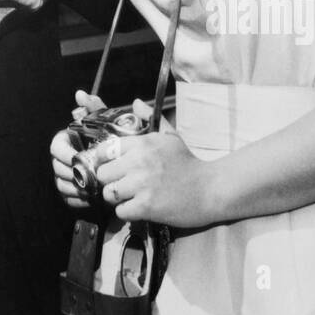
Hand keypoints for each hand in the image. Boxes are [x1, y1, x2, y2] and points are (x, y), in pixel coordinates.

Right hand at [51, 89, 106, 207]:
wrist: (124, 166)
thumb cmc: (112, 142)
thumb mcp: (105, 122)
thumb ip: (94, 107)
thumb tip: (80, 93)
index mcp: (66, 141)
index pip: (55, 147)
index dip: (65, 153)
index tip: (78, 157)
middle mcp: (62, 159)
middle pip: (57, 167)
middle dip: (72, 173)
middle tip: (88, 175)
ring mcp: (64, 176)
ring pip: (61, 184)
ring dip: (75, 187)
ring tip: (92, 187)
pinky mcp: (71, 192)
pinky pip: (68, 198)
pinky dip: (78, 199)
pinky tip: (91, 197)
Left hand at [94, 101, 214, 227]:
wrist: (211, 189)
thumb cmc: (189, 163)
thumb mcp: (170, 136)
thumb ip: (150, 118)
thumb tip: (136, 103)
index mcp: (143, 143)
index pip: (104, 149)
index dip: (104, 159)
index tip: (110, 165)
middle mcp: (139, 161)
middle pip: (103, 173)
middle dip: (110, 180)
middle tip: (121, 183)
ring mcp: (142, 184)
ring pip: (109, 193)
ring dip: (117, 198)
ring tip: (130, 196)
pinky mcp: (147, 206)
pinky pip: (121, 211)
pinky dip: (127, 212)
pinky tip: (139, 207)